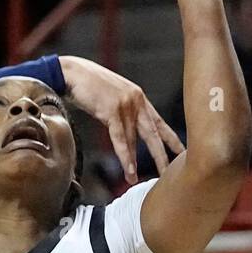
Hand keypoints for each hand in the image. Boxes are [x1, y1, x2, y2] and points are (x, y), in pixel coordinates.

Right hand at [59, 54, 183, 182]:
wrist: (70, 71)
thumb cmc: (86, 83)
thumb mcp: (111, 96)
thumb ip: (121, 111)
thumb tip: (124, 130)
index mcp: (138, 97)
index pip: (159, 122)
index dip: (170, 139)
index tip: (181, 152)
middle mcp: (136, 101)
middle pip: (153, 133)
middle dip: (162, 155)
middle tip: (170, 172)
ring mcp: (125, 105)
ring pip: (134, 140)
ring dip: (135, 162)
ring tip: (136, 180)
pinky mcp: (111, 110)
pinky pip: (120, 138)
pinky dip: (124, 156)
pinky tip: (128, 169)